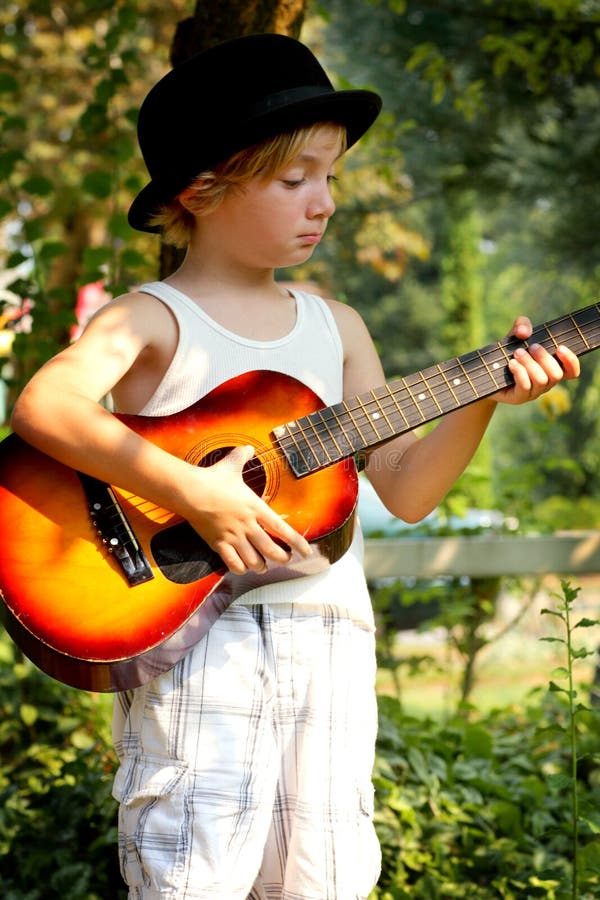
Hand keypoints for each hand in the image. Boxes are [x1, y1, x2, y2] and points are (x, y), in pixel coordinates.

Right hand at [186, 445, 311, 574]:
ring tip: (263, 566)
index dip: (297, 543)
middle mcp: (248, 525)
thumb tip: (248, 447)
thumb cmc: (213, 478)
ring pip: (253, 560)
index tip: (306, 551)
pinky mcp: (218, 544)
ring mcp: (233, 536)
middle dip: (281, 558)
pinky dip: (240, 568)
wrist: (191, 491)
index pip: (282, 530)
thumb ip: (242, 456)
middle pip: (271, 550)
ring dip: (261, 566)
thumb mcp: (231, 465)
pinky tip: (243, 568)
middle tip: (285, 559)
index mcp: (256, 508)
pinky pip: (233, 563)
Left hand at [496, 316, 579, 405]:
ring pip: (541, 380)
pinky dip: (520, 372)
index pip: (571, 372)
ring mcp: (533, 392)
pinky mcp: (519, 397)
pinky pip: (525, 386)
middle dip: (544, 358)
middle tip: (531, 347)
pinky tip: (511, 364)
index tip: (560, 348)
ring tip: (517, 353)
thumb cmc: (506, 353)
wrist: (486, 372)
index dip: (571, 361)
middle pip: (556, 374)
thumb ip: (522, 325)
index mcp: (550, 369)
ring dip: (529, 363)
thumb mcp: (514, 335)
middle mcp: (545, 383)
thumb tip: (524, 332)